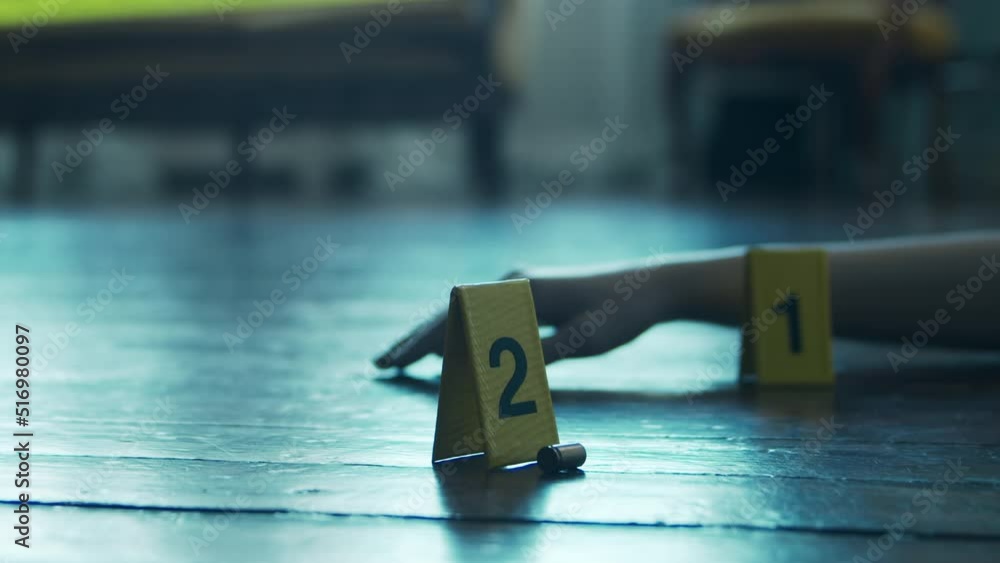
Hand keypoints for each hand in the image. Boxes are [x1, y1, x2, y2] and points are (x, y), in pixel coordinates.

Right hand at [373, 267, 668, 368]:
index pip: (457, 318)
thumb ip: (540, 355)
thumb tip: (495, 374)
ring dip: (433, 335)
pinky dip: (459, 330)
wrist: (649, 286)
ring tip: (404, 359)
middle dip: (415, 340)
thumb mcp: (581, 342)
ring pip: (463, 312)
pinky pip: (482, 314)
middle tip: (382, 365)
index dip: (421, 342)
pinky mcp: (529, 294)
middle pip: (450, 312)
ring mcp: (518, 287)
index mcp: (518, 291)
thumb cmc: (617, 314)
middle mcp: (511, 284)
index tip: (394, 361)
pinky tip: (449, 346)